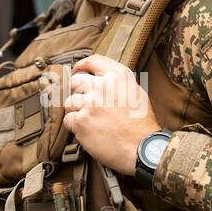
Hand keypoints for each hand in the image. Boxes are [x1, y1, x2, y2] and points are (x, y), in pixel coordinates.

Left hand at [63, 54, 160, 174]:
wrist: (142, 149)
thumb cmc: (142, 125)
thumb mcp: (137, 93)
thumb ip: (118, 82)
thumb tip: (101, 79)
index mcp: (118, 76)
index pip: (92, 61)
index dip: (81, 66)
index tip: (77, 72)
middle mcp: (103, 86)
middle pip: (76, 82)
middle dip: (78, 93)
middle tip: (86, 105)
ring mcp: (91, 103)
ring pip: (70, 102)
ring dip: (77, 112)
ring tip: (92, 123)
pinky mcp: (81, 121)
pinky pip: (68, 120)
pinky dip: (75, 127)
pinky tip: (89, 132)